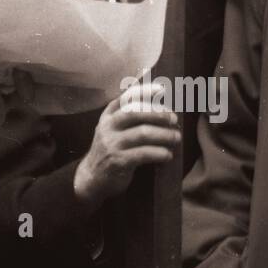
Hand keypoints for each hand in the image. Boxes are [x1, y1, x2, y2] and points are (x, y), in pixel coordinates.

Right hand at [74, 81, 179, 209]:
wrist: (92, 177)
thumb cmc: (111, 151)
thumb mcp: (113, 131)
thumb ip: (129, 119)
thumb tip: (162, 108)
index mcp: (108, 117)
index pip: (125, 99)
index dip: (143, 91)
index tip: (160, 89)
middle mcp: (107, 127)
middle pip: (135, 112)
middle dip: (158, 114)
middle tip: (174, 120)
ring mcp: (111, 144)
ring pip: (142, 133)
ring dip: (164, 135)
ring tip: (176, 138)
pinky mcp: (117, 161)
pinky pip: (143, 153)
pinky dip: (159, 153)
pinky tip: (167, 155)